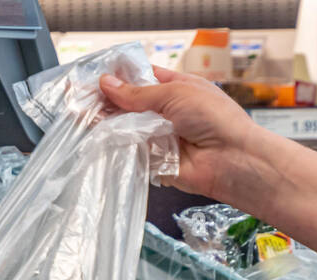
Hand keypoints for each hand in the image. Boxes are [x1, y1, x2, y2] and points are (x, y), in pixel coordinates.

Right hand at [100, 67, 264, 201]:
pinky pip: (133, 155)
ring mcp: (162, 138)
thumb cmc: (215, 119)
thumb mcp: (174, 94)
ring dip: (111, 125)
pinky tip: (99, 141)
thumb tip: (107, 83)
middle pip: (131, 106)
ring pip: (129, 130)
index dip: (120, 78)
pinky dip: (120, 149)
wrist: (233, 160)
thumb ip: (138, 93)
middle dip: (110, 103)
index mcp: (176, 89)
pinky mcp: (157, 164)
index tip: (95, 77)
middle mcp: (168, 113)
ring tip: (84, 118)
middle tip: (83, 100)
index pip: (142, 79)